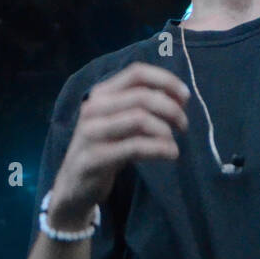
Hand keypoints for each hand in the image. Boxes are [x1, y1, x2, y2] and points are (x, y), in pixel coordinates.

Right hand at [51, 63, 190, 223]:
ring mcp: (91, 133)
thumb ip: (143, 107)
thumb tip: (179, 97)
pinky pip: (135, 147)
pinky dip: (160, 149)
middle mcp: (93, 108)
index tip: (185, 97)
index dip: (166, 81)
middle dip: (171, 109)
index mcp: (101, 94)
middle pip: (142, 96)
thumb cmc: (106, 149)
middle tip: (183, 126)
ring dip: (166, 130)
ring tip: (174, 144)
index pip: (136, 73)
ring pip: (139, 119)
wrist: (74, 185)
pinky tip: (171, 154)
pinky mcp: (95, 158)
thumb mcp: (120, 122)